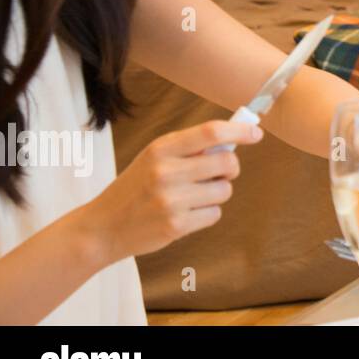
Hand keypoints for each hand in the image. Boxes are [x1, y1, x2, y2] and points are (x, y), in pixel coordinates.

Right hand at [82, 119, 262, 262]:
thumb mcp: (154, 158)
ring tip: (193, 196)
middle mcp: (166, 172)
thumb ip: (189, 148)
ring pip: (224, 190)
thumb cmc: (136, 187)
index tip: (256, 133)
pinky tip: (185, 214)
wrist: (102, 228)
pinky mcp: (176, 226)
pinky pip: (215, 214)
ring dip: (217, 193)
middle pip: (227, 162)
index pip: (211, 132)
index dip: (240, 131)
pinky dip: (207, 213)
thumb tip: (233, 140)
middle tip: (221, 172)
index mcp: (161, 149)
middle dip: (231, 168)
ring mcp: (171, 200)